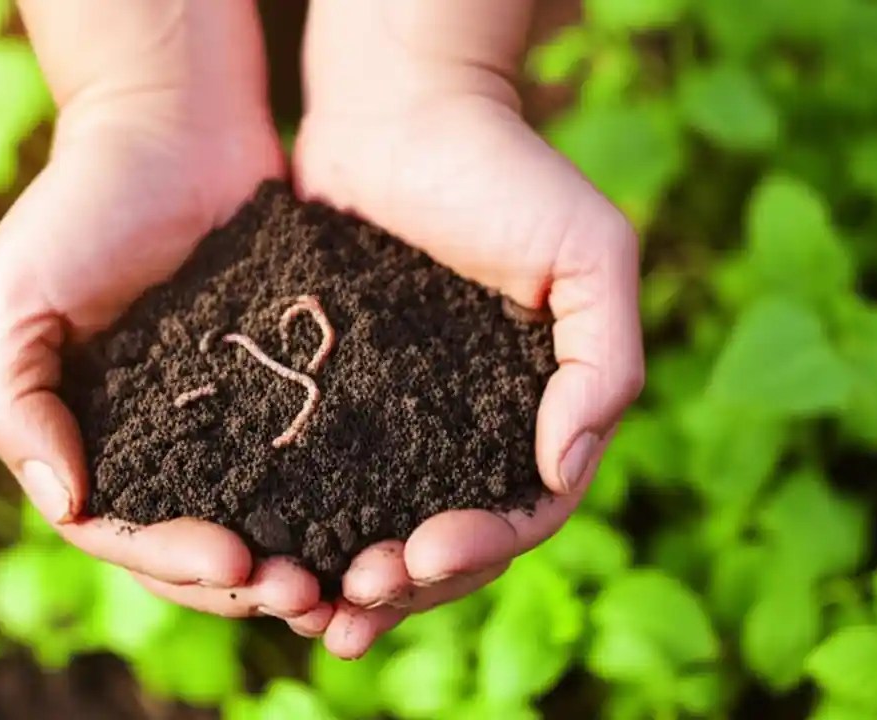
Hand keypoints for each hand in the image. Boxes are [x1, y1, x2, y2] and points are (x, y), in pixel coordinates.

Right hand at [0, 0, 327, 626]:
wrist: (175, 127)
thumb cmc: (84, 203)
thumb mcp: (20, 293)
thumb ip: (15, 400)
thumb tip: (68, 505)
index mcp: (93, 443)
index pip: (125, 535)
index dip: (174, 561)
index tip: (235, 565)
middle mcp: (160, 449)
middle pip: (196, 549)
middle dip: (246, 583)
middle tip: (306, 595)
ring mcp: (226, 426)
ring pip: (261, 522)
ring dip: (297, 562)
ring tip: (347, 583)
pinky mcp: (284, 393)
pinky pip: (312, 462)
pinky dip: (337, 504)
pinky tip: (379, 525)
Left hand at [291, 0, 644, 656]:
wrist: (402, 107)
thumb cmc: (506, 171)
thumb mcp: (589, 253)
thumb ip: (604, 362)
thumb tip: (563, 466)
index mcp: (538, 411)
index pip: (523, 511)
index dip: (478, 548)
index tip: (423, 554)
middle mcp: (472, 427)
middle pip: (450, 539)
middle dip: (408, 585)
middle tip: (352, 608)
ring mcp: (404, 417)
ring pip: (385, 524)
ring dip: (355, 580)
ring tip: (313, 614)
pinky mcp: (339, 395)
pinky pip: (324, 476)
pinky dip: (306, 524)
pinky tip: (272, 552)